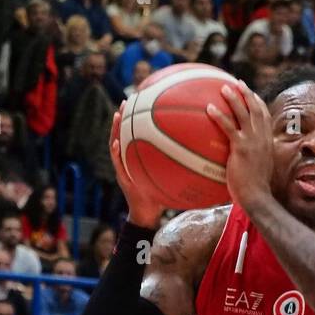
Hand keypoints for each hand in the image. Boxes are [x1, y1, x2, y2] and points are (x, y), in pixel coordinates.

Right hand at [109, 106, 165, 227]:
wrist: (148, 214)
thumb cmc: (160, 197)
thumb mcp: (170, 178)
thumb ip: (177, 165)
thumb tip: (199, 153)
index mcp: (139, 157)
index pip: (137, 134)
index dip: (137, 118)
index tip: (142, 101)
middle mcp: (130, 159)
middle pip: (124, 134)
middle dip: (124, 117)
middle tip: (127, 100)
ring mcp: (123, 167)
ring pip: (116, 145)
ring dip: (115, 130)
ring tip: (118, 115)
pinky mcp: (122, 178)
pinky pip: (117, 164)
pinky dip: (116, 154)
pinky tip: (116, 144)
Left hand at [206, 83, 274, 214]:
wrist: (257, 197)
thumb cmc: (255, 190)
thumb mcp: (257, 171)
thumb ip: (252, 160)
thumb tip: (241, 161)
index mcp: (267, 142)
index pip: (265, 117)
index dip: (258, 103)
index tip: (252, 94)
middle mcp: (262, 138)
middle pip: (256, 109)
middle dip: (247, 94)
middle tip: (238, 83)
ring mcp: (253, 141)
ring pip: (244, 113)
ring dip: (234, 98)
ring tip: (224, 88)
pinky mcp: (242, 147)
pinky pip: (229, 127)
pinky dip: (219, 116)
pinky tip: (209, 108)